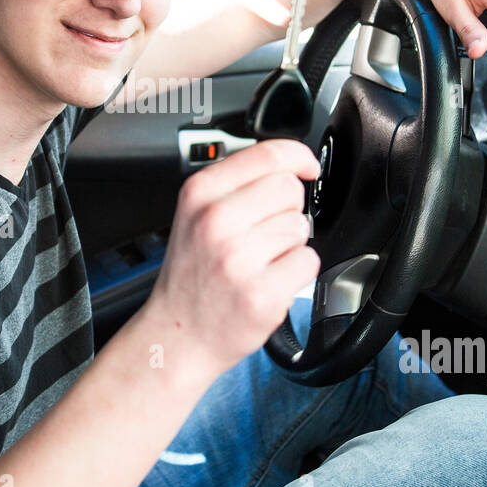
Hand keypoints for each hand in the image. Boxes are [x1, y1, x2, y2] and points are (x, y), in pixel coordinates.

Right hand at [147, 139, 320, 374]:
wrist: (178, 332)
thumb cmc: (192, 275)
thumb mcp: (195, 215)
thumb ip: (235, 185)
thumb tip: (289, 164)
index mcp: (199, 194)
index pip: (267, 154)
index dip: (298, 157)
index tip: (307, 167)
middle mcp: (215, 222)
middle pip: (289, 189)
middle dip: (288, 208)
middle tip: (265, 233)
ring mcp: (237, 259)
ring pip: (300, 226)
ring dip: (290, 244)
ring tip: (260, 262)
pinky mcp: (261, 292)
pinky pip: (307, 261)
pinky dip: (296, 273)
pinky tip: (268, 281)